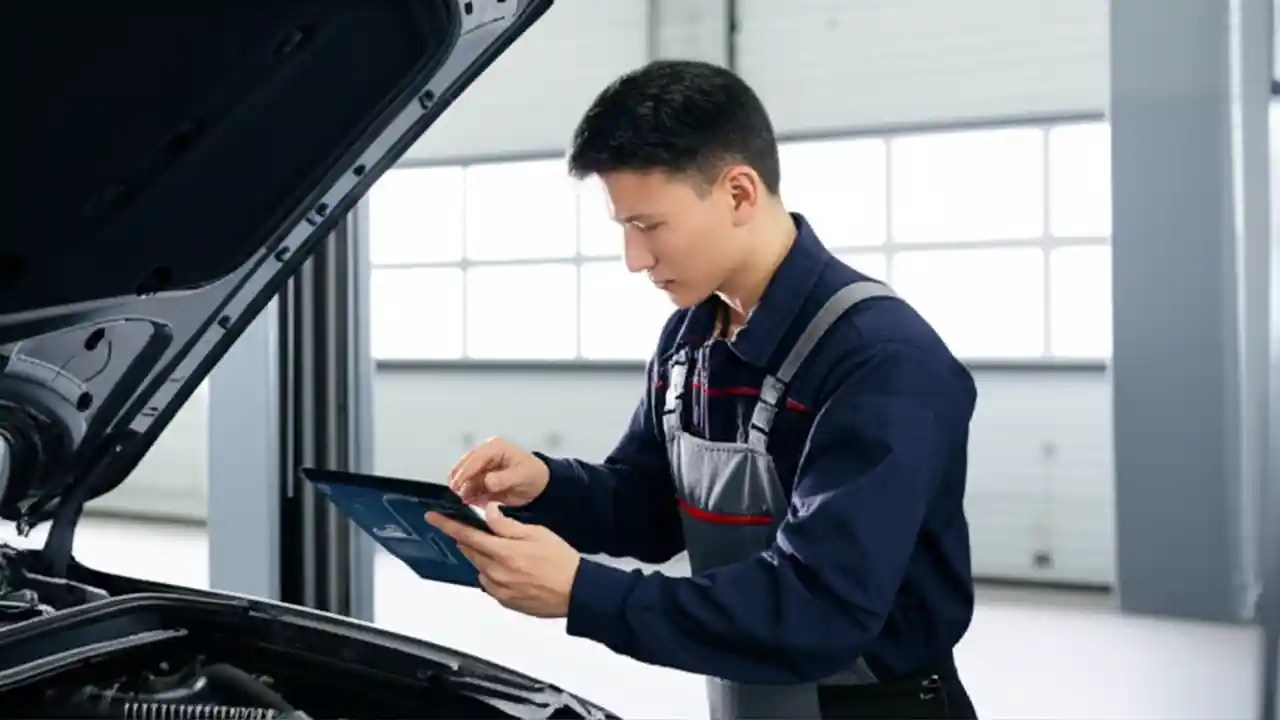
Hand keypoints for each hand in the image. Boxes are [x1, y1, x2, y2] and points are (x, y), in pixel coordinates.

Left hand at [425, 503, 579, 617]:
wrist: (576, 591)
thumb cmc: (561, 561)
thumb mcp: (536, 533)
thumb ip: (507, 524)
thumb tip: (489, 512)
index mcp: (503, 553)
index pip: (466, 535)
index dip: (447, 525)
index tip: (433, 518)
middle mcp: (496, 573)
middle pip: (471, 552)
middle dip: (471, 540)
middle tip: (487, 534)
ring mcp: (499, 590)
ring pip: (480, 568)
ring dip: (485, 557)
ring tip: (511, 555)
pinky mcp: (505, 601)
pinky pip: (490, 584)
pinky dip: (494, 574)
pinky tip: (515, 571)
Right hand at [448, 436, 549, 506]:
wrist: (540, 485)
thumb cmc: (533, 475)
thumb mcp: (521, 476)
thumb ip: (503, 478)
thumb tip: (487, 481)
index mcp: (495, 447)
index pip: (475, 458)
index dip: (465, 472)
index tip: (457, 485)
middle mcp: (485, 453)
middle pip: (464, 465)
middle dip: (459, 481)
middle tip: (457, 495)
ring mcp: (482, 466)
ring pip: (464, 476)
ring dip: (463, 488)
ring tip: (464, 500)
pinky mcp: (481, 478)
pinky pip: (469, 486)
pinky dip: (468, 494)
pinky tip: (469, 501)